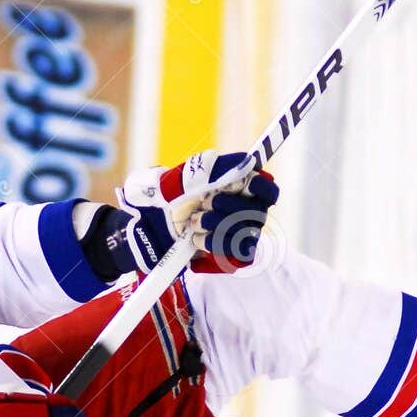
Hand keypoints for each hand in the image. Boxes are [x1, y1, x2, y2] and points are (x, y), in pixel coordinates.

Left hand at [116, 149, 278, 273]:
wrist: (147, 228)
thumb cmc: (167, 199)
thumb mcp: (184, 177)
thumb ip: (215, 168)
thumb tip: (248, 160)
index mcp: (239, 189)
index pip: (268, 189)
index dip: (261, 186)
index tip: (246, 184)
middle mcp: (246, 212)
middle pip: (258, 211)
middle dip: (228, 207)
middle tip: (204, 203)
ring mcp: (240, 235)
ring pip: (246, 232)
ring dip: (217, 225)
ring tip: (193, 222)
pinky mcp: (230, 256)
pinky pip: (237, 252)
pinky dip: (214, 243)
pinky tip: (196, 239)